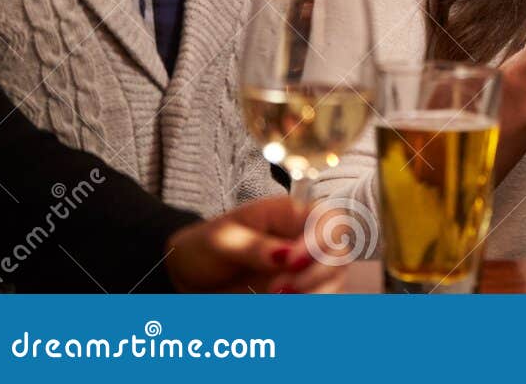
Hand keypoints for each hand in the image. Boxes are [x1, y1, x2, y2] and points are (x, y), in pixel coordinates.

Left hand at [164, 196, 344, 293]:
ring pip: (334, 279)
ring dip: (315, 294)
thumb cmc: (204, 246)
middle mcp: (304, 239)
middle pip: (339, 252)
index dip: (321, 240)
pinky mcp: (297, 292)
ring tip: (278, 301)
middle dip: (316, 274)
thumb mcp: (221, 240)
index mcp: (291, 214)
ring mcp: (303, 267)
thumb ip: (254, 246)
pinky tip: (283, 311)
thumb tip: (285, 255)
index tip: (292, 263)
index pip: (330, 219)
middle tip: (279, 290)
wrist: (186, 277)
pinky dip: (308, 306)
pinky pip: (319, 299)